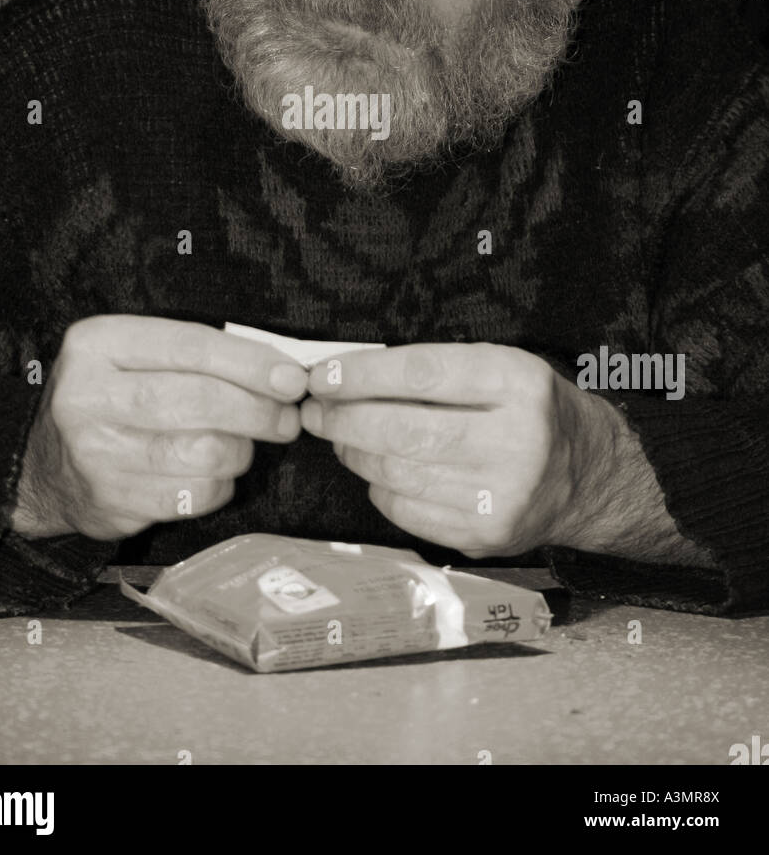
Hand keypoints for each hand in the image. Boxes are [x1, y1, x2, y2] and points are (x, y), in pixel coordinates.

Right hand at [12, 316, 306, 540]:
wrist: (42, 467)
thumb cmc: (111, 398)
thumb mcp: (134, 355)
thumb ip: (195, 354)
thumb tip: (280, 371)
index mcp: (97, 343)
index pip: (190, 346)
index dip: (251, 363)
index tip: (293, 378)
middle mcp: (87, 395)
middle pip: (198, 400)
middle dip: (257, 410)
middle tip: (286, 418)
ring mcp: (95, 453)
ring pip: (202, 452)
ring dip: (240, 450)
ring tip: (243, 444)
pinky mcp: (109, 502)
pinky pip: (193, 495)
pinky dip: (218, 485)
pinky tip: (213, 473)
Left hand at [300, 342, 616, 557]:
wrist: (587, 475)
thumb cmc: (529, 409)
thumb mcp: (499, 366)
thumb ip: (433, 368)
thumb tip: (346, 377)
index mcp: (518, 383)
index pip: (420, 375)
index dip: (360, 375)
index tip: (321, 375)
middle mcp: (516, 441)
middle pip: (401, 430)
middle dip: (343, 419)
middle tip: (314, 409)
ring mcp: (502, 496)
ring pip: (398, 473)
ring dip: (353, 452)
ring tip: (338, 435)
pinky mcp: (487, 535)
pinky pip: (408, 511)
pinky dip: (379, 487)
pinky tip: (375, 469)